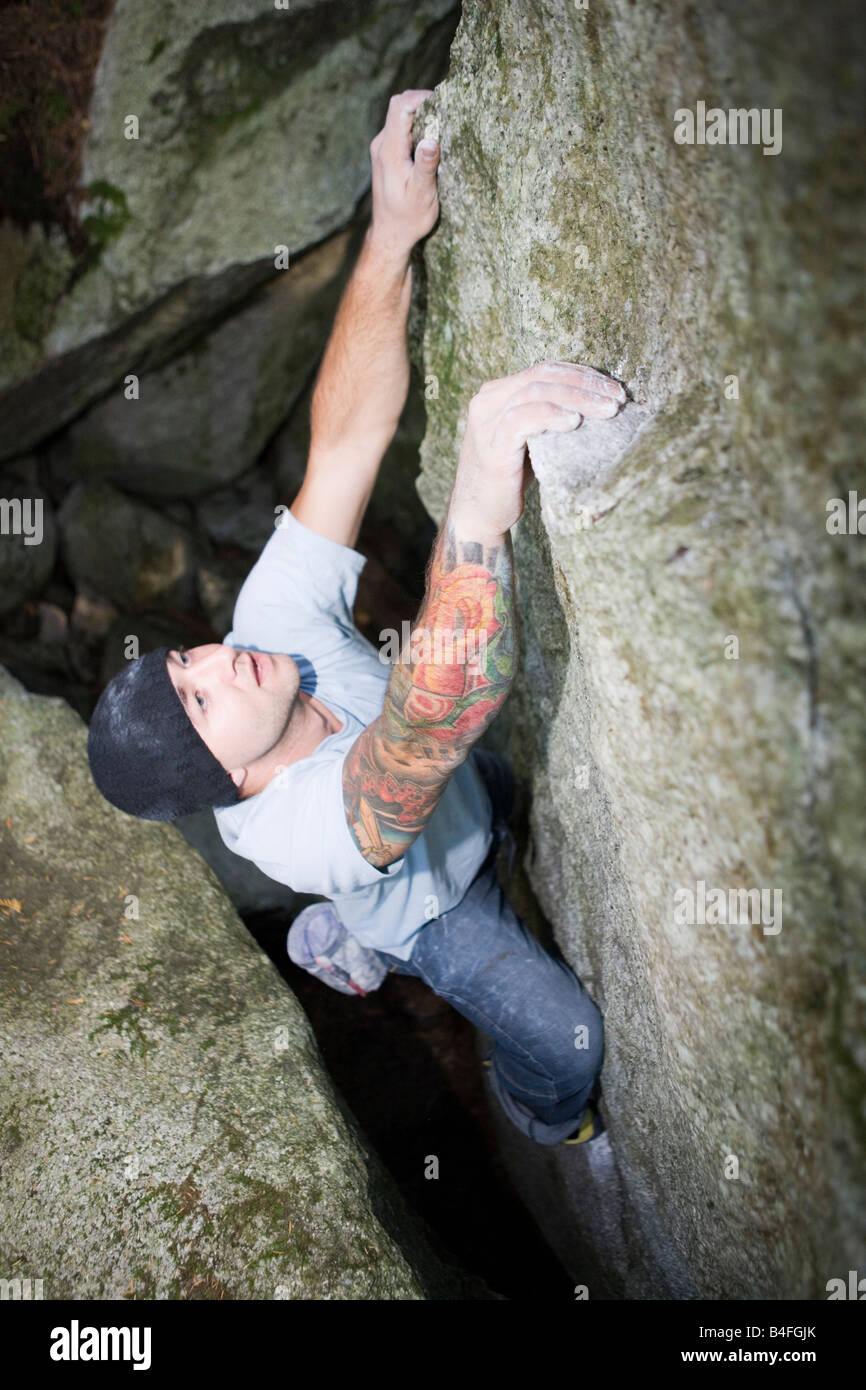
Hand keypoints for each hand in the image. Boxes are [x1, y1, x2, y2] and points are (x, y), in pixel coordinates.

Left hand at [368, 90, 439, 257]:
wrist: (390, 234)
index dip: (421, 97)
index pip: (400, 106)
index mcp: (389, 151)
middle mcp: (382, 144)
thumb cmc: (408, 218)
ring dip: (421, 114)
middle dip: (423, 102)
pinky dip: (417, 126)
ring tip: (443, 125)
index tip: (443, 102)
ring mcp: (382, 148)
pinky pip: (401, 128)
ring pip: (400, 116)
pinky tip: (432, 139)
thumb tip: (432, 140)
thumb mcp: (422, 194)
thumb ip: (426, 166)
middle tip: (447, 112)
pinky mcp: (386, 153)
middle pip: (399, 106)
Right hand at [449, 361, 626, 536]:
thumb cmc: (509, 479)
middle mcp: (488, 400)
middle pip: (544, 376)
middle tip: (618, 398)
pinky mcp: (491, 445)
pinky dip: (552, 415)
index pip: (544, 370)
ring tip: (608, 410)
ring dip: (578, 398)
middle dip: (586, 384)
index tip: (611, 388)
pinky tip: (574, 423)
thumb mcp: (530, 439)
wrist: (478, 515)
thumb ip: (548, 417)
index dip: (581, 374)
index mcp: (497, 393)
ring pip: (538, 392)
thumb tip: (597, 404)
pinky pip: (523, 418)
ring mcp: (487, 421)